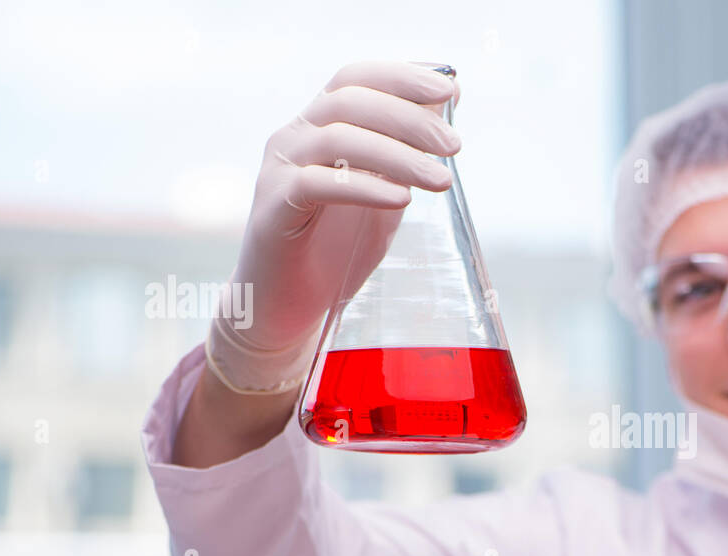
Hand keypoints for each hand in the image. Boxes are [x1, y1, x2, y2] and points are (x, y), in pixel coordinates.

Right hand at [206, 60, 461, 392]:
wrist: (287, 307)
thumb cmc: (335, 249)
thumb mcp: (382, 194)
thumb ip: (406, 155)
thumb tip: (447, 109)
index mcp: (318, 126)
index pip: (355, 79)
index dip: (401, 76)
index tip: (450, 90)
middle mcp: (294, 138)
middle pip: (350, 103)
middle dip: (409, 119)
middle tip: (454, 148)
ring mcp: (279, 171)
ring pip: (338, 140)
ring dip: (397, 155)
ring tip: (441, 180)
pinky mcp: (273, 210)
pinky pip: (317, 185)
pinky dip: (364, 187)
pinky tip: (401, 199)